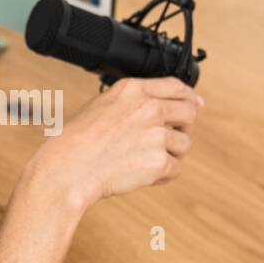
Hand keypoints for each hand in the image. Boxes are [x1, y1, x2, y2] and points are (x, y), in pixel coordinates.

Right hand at [24, 76, 203, 212]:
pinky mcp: (158, 162)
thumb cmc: (76, 141)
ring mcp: (155, 135)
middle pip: (189, 113)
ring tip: (148, 161)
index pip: (175, 86)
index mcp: (133, 89)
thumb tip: (162, 105)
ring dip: (172, 154)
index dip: (189, 97)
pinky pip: (175, 169)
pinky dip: (163, 176)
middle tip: (171, 139)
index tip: (196, 104)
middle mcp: (148, 108)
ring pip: (184, 144)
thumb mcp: (101, 105)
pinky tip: (145, 176)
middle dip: (184, 127)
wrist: (68, 168)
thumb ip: (132, 102)